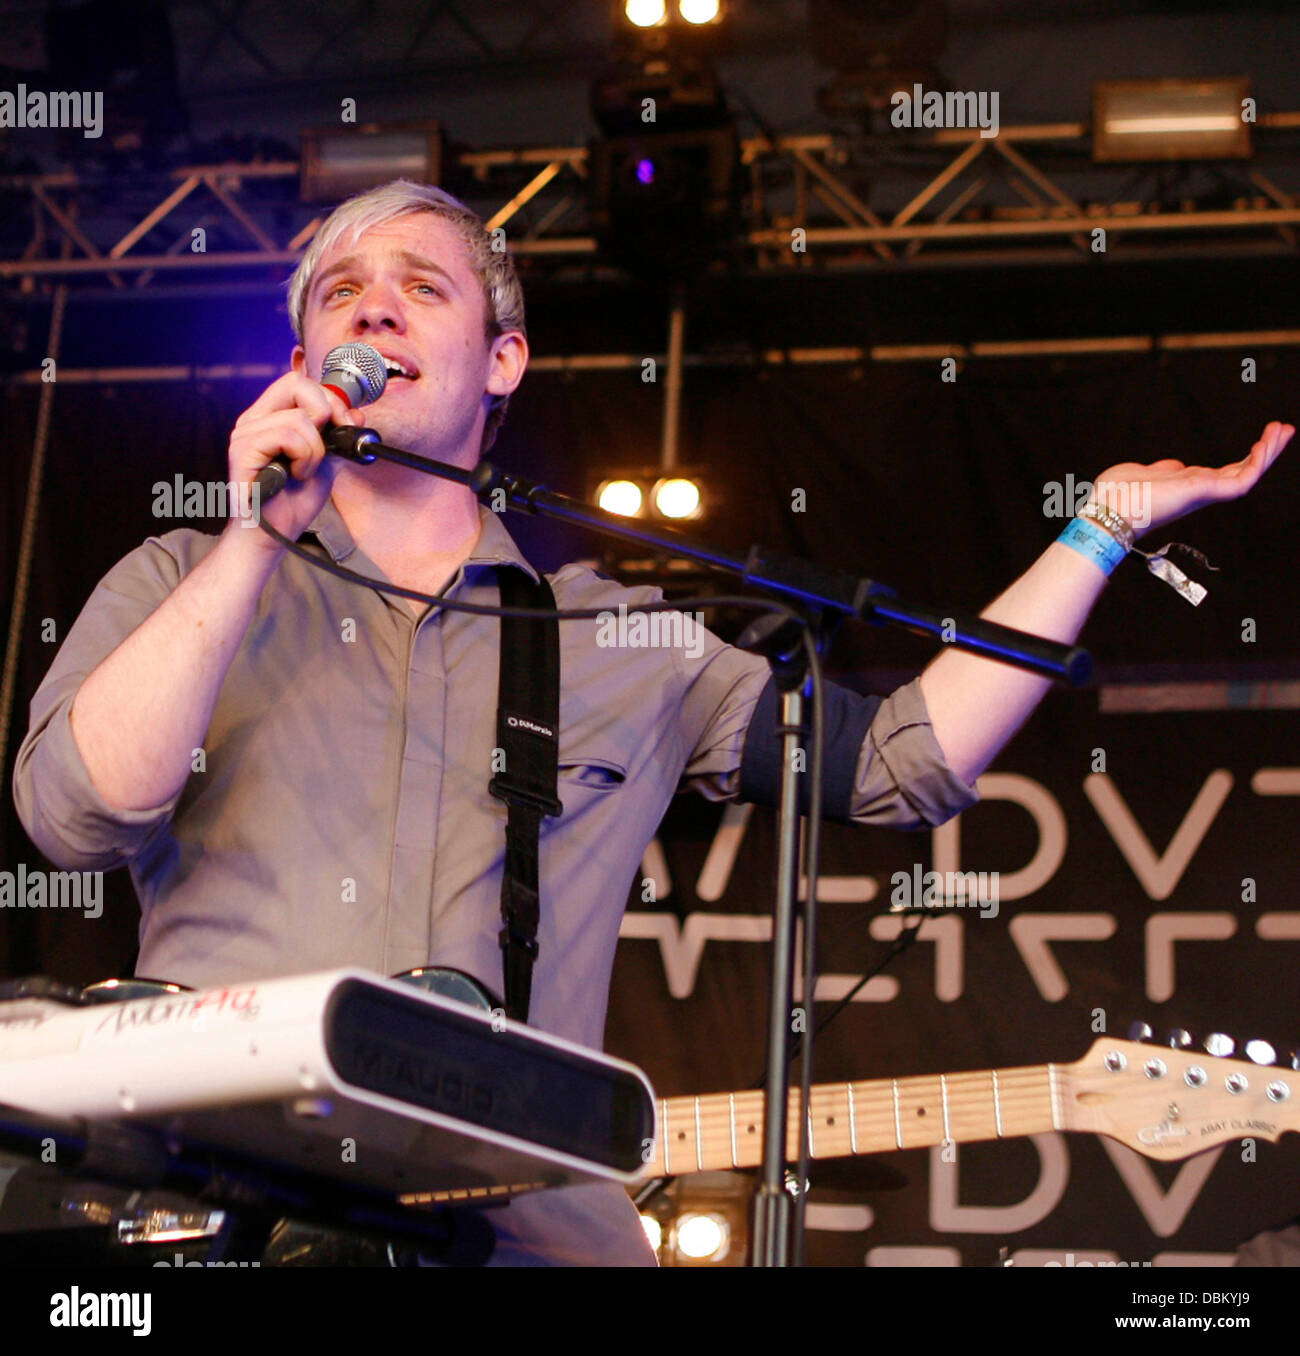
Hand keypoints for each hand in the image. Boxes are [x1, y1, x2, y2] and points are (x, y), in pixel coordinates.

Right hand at [226, 372, 361, 545]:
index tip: (345, 425)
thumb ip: (338, 438)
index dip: (329, 399)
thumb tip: (357, 412)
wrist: (273, 535)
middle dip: (326, 412)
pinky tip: (295, 476)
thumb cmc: (292, 502)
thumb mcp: (326, 464)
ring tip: (303, 472)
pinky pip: (288, 436)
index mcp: (271, 418)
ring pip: (300, 418)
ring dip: (315, 450)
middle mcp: (254, 420)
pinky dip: (304, 458)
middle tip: (329, 445)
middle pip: (296, 383)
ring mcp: (246, 433)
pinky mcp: (243, 450)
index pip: (299, 382)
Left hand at [1092, 420, 1292, 540]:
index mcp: (1187, 486)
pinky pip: (1240, 480)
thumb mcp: (1145, 473)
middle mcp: (1199, 490)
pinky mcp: (1203, 492)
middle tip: (1284, 429)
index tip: (1262, 439)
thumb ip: (1164, 469)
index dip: (1245, 457)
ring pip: (1247, 475)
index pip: (1225, 472)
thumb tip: (1173, 464)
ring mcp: (1203, 492)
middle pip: (1241, 471)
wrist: (1106, 511)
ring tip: (1283, 430)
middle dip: (1265, 451)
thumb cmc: (1117, 495)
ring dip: (1267, 452)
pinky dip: (1255, 463)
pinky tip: (1263, 445)